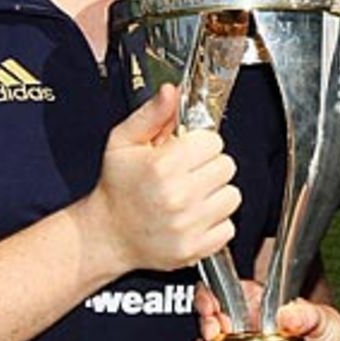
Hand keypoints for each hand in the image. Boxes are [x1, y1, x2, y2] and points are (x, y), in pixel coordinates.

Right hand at [92, 85, 240, 273]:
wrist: (107, 234)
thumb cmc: (117, 188)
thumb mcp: (124, 142)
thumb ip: (152, 114)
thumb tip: (171, 92)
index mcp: (163, 167)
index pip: (213, 142)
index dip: (200, 144)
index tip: (187, 151)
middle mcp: (178, 197)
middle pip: (226, 167)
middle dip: (209, 166)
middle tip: (188, 173)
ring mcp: (188, 225)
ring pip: (232, 196)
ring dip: (216, 193)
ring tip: (192, 194)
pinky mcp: (195, 248)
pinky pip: (229, 227)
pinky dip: (216, 222)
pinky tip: (195, 216)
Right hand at [192, 288, 339, 340]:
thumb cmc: (330, 331)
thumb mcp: (322, 318)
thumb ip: (307, 315)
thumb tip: (288, 314)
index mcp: (258, 300)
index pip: (224, 289)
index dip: (210, 295)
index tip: (211, 307)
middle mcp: (246, 321)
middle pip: (210, 317)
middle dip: (205, 326)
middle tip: (213, 336)